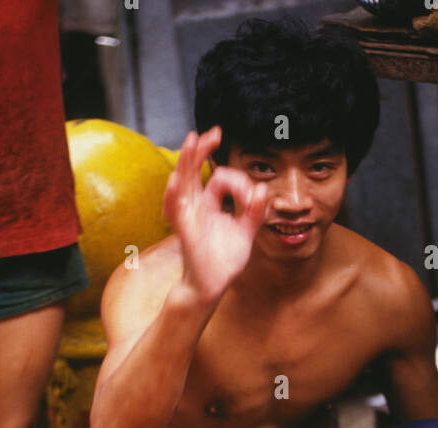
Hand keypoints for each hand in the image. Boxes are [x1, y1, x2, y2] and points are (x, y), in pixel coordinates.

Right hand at [162, 127, 268, 305]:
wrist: (212, 286)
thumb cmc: (224, 262)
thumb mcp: (245, 233)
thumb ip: (254, 212)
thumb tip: (263, 188)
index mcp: (209, 204)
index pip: (220, 179)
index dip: (238, 182)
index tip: (253, 196)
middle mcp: (196, 206)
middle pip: (194, 169)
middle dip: (203, 149)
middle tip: (215, 133)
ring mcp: (188, 216)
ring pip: (183, 181)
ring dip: (186, 160)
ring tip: (192, 140)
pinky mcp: (184, 230)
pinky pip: (176, 209)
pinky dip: (174, 194)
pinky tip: (177, 179)